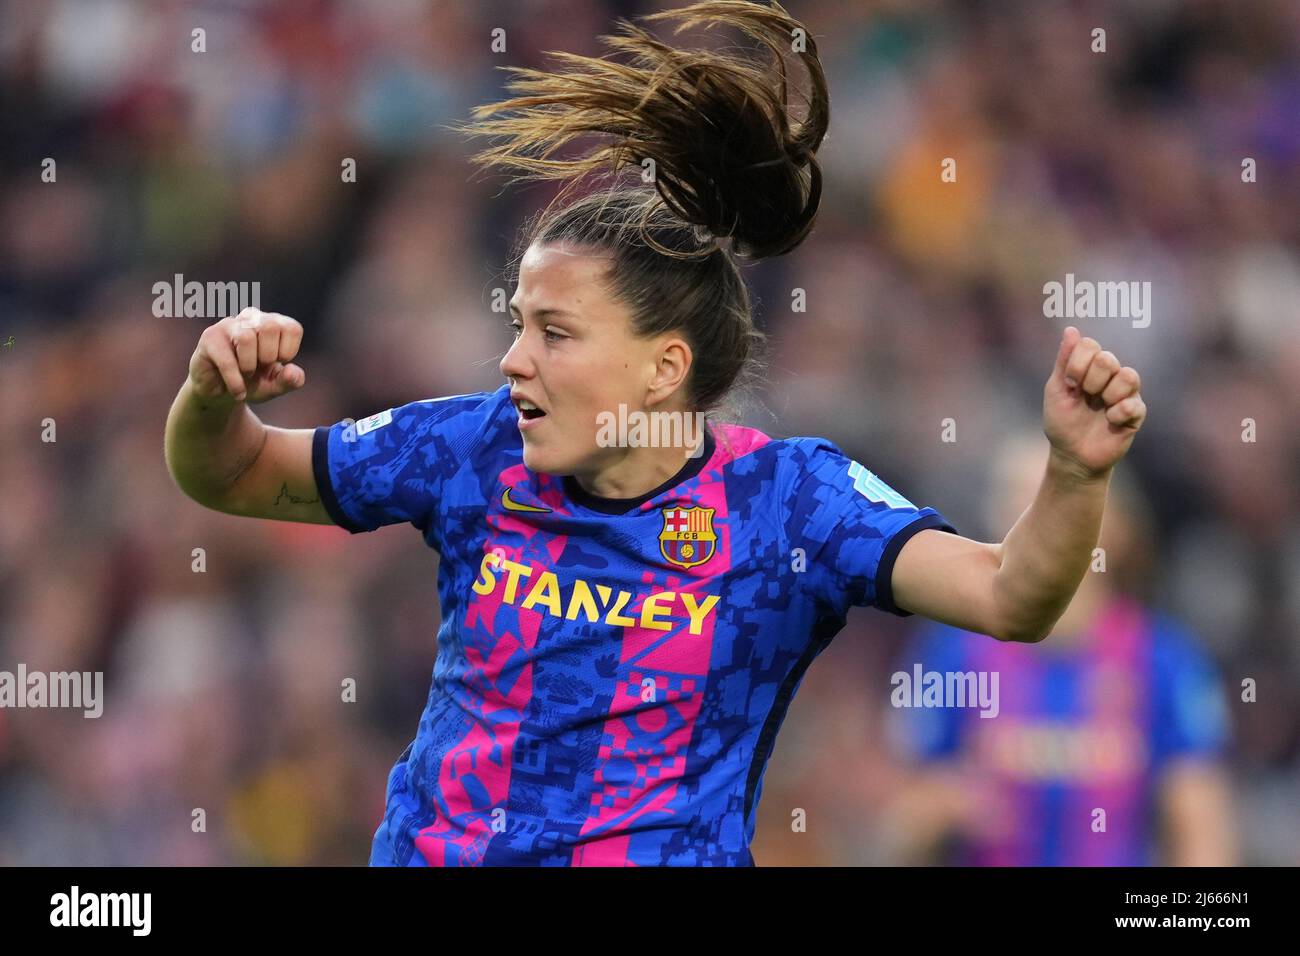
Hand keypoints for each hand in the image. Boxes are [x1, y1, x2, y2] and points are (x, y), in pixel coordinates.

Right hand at [188, 308, 305, 404]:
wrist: (222, 395)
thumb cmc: (253, 383)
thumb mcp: (276, 385)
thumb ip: (292, 380)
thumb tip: (291, 370)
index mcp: (273, 323)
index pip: (292, 328)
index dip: (288, 352)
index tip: (276, 363)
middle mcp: (252, 318)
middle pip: (270, 327)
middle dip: (269, 356)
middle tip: (259, 367)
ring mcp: (229, 325)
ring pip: (246, 337)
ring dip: (249, 366)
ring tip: (246, 374)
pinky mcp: (210, 337)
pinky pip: (226, 358)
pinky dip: (235, 381)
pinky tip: (238, 392)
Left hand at [1043, 326, 1145, 478]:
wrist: (1071, 454)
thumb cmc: (1062, 421)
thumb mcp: (1056, 390)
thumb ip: (1064, 360)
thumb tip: (1071, 329)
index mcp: (1090, 367)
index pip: (1090, 345)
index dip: (1077, 363)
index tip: (1069, 383)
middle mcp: (1111, 376)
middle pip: (1108, 359)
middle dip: (1090, 380)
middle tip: (1085, 395)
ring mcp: (1125, 394)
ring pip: (1128, 376)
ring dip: (1107, 394)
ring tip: (1101, 408)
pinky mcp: (1136, 414)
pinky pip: (1135, 403)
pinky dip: (1118, 412)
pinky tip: (1110, 421)